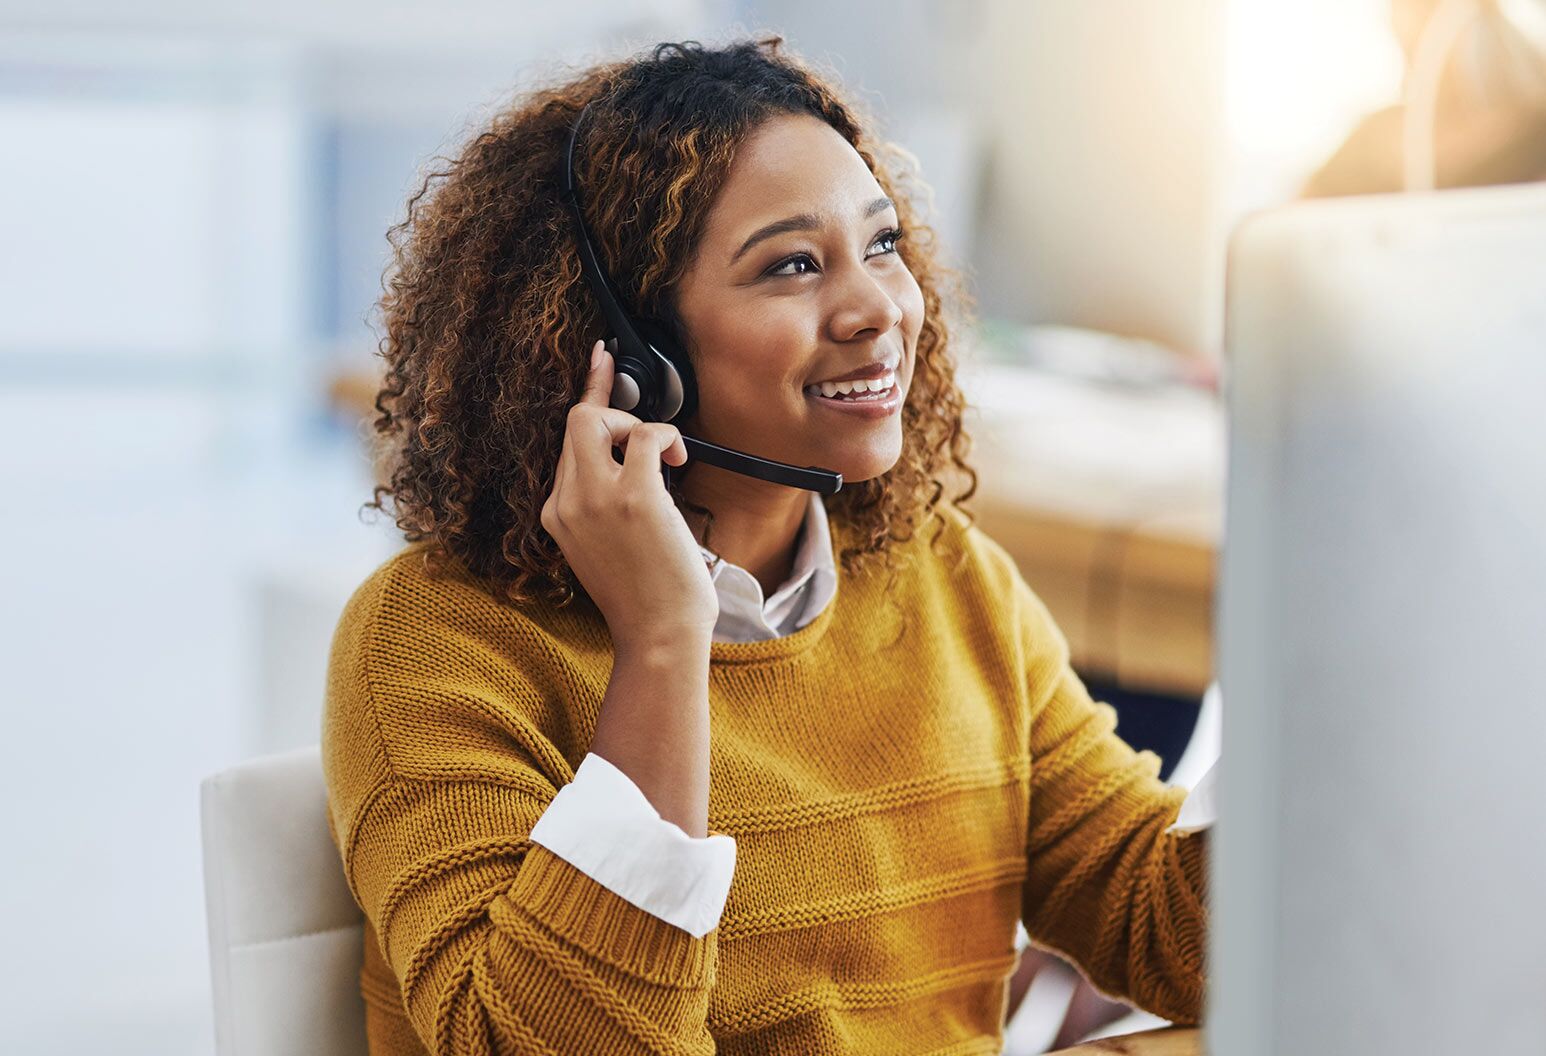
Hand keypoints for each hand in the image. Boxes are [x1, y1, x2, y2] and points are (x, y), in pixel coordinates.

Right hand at [540, 340, 717, 648]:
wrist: (658, 636)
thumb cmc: (645, 598)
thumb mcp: (604, 547)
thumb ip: (601, 504)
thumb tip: (632, 458)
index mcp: (556, 514)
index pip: (565, 443)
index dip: (587, 397)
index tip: (600, 362)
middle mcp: (566, 502)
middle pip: (576, 421)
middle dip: (611, 406)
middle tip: (643, 423)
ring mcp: (595, 498)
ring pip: (597, 418)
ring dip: (637, 423)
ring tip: (665, 458)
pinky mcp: (633, 497)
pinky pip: (644, 435)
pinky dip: (665, 436)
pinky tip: (678, 460)